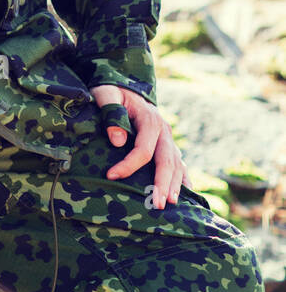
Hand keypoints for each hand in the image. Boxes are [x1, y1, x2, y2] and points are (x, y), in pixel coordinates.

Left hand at [90, 83, 192, 209]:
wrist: (125, 86)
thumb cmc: (112, 91)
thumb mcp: (106, 93)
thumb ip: (110, 111)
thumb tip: (118, 141)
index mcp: (150, 119)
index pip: (143, 149)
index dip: (128, 165)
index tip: (111, 176)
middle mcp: (164, 131)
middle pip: (166, 160)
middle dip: (162, 183)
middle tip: (157, 204)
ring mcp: (168, 139)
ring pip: (177, 165)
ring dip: (175, 186)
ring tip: (171, 205)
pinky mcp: (168, 146)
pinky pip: (180, 165)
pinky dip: (183, 181)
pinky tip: (185, 196)